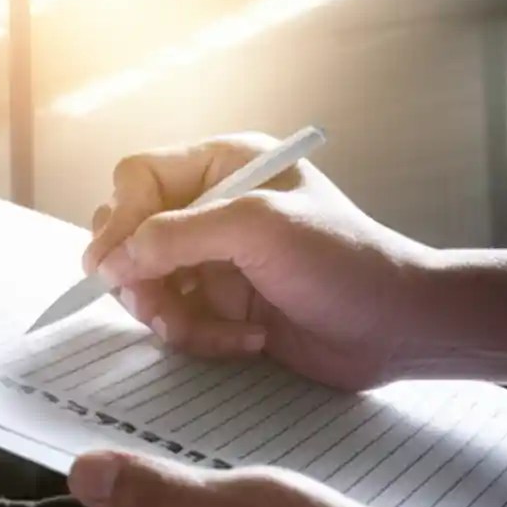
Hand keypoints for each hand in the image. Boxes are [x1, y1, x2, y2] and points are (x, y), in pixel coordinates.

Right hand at [85, 132, 434, 389]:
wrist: (396, 329)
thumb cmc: (344, 262)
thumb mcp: (259, 230)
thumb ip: (177, 235)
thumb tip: (109, 258)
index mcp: (224, 165)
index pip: (137, 178)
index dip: (120, 220)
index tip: (114, 266)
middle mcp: (211, 206)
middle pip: (129, 232)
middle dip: (139, 275)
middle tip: (157, 304)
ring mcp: (213, 258)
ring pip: (144, 283)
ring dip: (170, 315)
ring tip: (210, 331)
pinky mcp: (219, 305)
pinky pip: (174, 319)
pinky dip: (199, 337)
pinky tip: (246, 341)